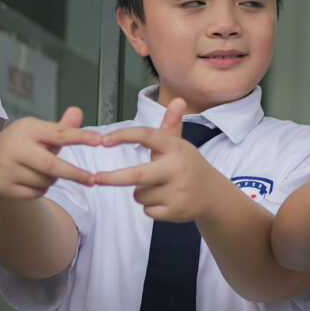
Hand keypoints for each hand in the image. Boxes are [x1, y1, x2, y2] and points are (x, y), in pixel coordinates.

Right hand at [0, 105, 109, 199]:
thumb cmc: (25, 145)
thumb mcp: (41, 132)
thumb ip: (62, 127)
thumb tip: (78, 111)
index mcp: (27, 129)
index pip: (58, 133)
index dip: (80, 137)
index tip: (100, 140)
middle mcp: (14, 147)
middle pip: (52, 165)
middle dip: (75, 174)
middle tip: (92, 179)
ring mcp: (7, 168)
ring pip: (45, 181)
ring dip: (53, 179)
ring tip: (43, 171)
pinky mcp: (4, 186)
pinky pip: (36, 193)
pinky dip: (41, 189)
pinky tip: (31, 180)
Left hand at [97, 99, 236, 223]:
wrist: (213, 195)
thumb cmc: (188, 166)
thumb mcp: (181, 145)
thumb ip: (172, 124)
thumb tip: (178, 99)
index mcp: (176, 148)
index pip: (146, 135)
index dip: (123, 136)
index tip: (103, 140)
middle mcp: (177, 168)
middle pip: (136, 175)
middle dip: (112, 178)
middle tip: (96, 178)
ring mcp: (177, 191)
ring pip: (139, 194)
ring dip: (140, 193)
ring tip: (159, 188)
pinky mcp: (175, 211)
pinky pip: (147, 210)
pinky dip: (150, 207)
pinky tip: (165, 201)